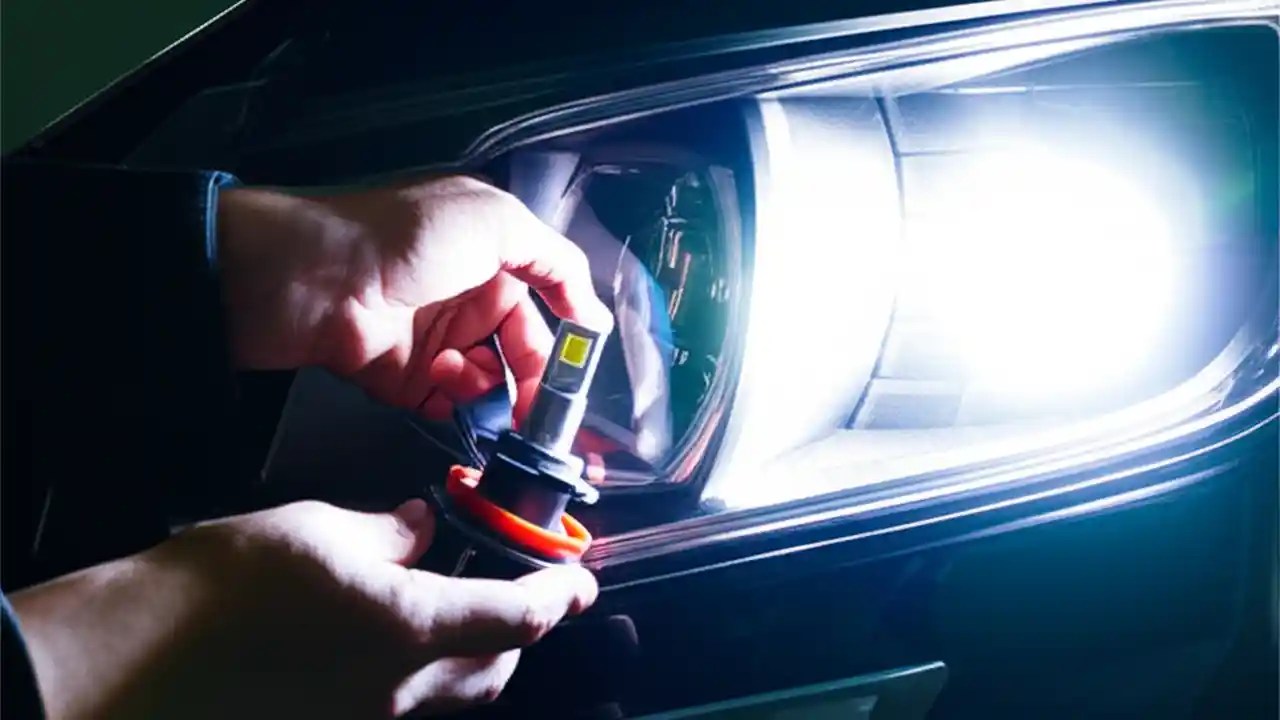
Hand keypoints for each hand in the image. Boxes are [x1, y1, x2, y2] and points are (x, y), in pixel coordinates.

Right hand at [11, 499, 596, 719]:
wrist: (140, 658)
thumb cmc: (225, 587)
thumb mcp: (323, 529)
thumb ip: (390, 532)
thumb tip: (421, 527)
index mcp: (411, 628)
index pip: (517, 618)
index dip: (559, 598)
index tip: (580, 584)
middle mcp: (398, 690)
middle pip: (494, 671)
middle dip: (519, 634)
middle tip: (519, 592)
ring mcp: (363, 719)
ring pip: (447, 695)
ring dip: (467, 656)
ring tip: (452, 609)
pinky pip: (395, 704)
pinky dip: (411, 670)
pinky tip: (380, 633)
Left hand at [217, 176, 611, 422]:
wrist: (319, 277)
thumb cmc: (409, 237)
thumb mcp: (497, 222)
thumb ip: (557, 262)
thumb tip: (595, 314)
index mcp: (495, 256)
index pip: (550, 303)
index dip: (569, 337)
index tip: (581, 370)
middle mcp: (470, 298)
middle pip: (524, 351)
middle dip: (536, 380)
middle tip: (541, 410)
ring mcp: (438, 340)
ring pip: (490, 381)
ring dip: (486, 384)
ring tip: (457, 370)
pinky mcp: (408, 378)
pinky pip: (448, 403)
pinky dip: (451, 401)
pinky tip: (437, 382)